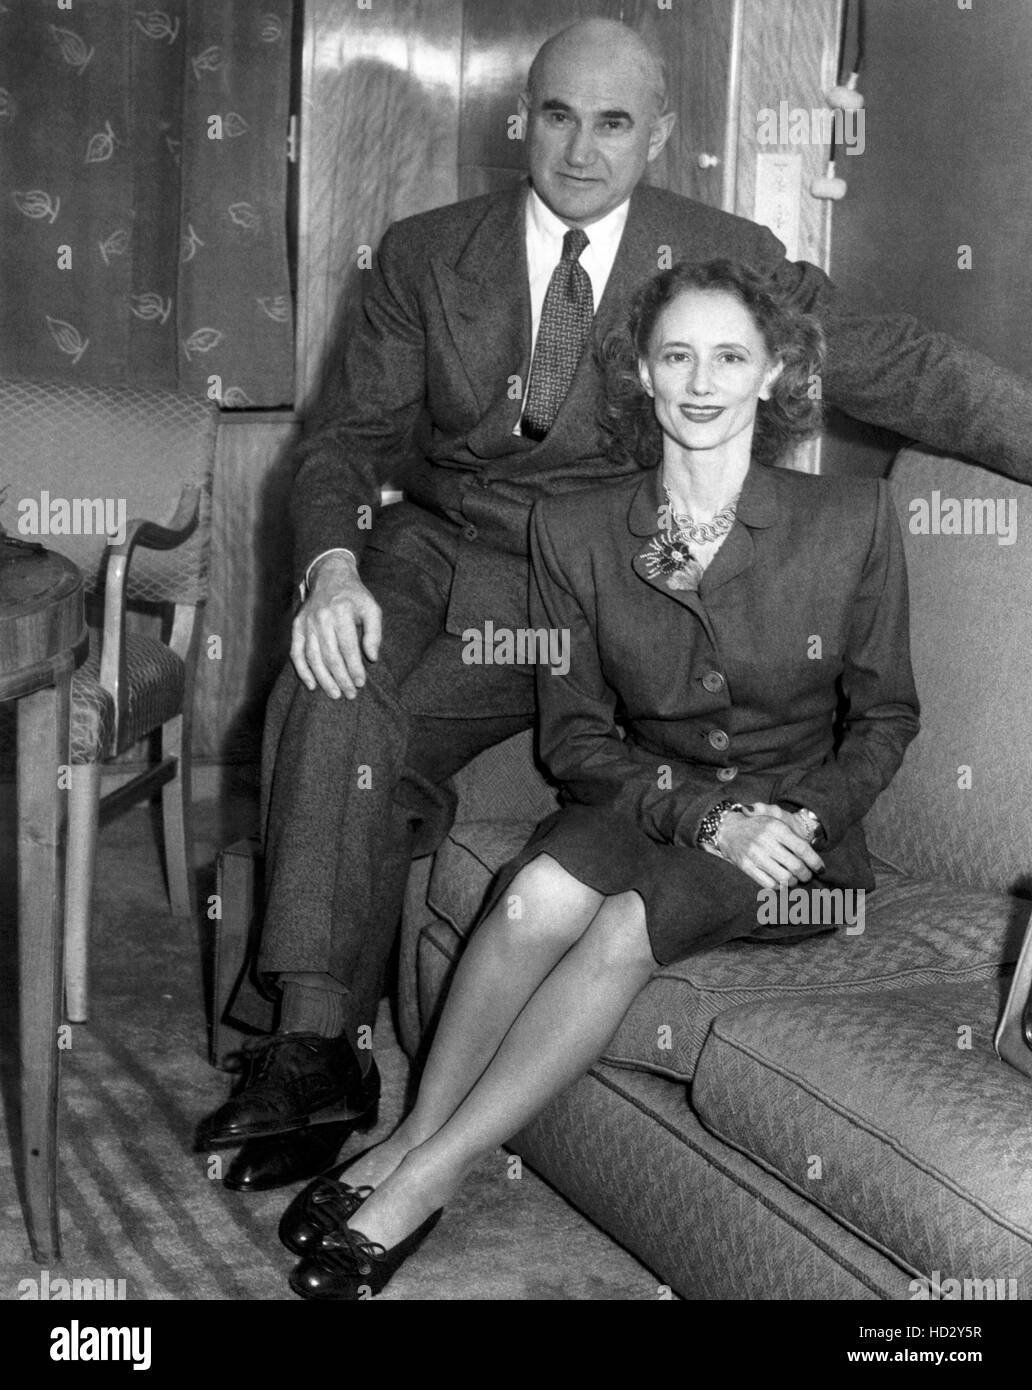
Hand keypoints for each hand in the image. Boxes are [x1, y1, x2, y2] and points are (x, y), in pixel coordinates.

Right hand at [290, 553, 381, 698]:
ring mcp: (306, 623)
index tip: (360, 683)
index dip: (354, 668)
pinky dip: (302, 670)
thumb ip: (375, 633)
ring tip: (335, 694)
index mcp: (341, 612)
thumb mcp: (371, 608)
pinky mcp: (297, 626)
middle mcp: (321, 618)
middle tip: (350, 694)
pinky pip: (296, 652)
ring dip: (323, 679)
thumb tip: (372, 658)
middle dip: (341, 678)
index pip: (348, 647)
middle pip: (330, 656)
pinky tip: (312, 685)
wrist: (330, 577)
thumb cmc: (354, 597)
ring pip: (313, 657)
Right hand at [715, 802, 823, 889]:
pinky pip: (769, 884)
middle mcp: (766, 841)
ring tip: (794, 879)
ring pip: (784, 878)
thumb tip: (812, 850)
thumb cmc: (758, 825)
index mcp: (776, 827)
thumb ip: (793, 831)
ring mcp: (755, 855)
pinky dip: (779, 887)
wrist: (728, 829)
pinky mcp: (746, 867)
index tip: (821, 869)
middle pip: (796, 866)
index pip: (802, 849)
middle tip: (807, 875)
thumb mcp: (775, 818)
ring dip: (793, 882)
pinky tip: (781, 883)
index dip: (815, 862)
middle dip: (806, 875)